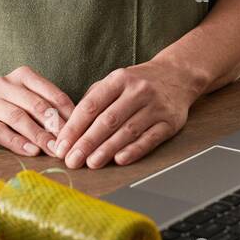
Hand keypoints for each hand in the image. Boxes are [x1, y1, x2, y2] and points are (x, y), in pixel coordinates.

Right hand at [0, 66, 73, 156]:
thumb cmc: (7, 107)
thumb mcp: (27, 101)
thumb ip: (48, 109)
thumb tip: (77, 128)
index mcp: (22, 76)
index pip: (50, 92)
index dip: (67, 112)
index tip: (80, 130)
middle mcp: (3, 84)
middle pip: (35, 104)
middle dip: (54, 126)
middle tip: (68, 144)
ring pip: (17, 117)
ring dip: (38, 135)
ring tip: (53, 150)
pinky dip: (16, 142)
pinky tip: (31, 151)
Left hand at [52, 59, 198, 168]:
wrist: (178, 75)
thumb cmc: (138, 82)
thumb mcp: (115, 81)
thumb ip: (93, 100)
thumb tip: (70, 128)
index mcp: (119, 79)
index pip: (91, 105)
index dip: (74, 128)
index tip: (62, 145)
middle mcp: (138, 91)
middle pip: (108, 120)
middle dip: (87, 142)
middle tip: (72, 160)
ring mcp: (155, 107)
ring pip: (127, 131)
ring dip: (107, 150)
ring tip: (91, 164)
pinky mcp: (170, 122)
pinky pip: (150, 139)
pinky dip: (134, 151)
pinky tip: (119, 160)